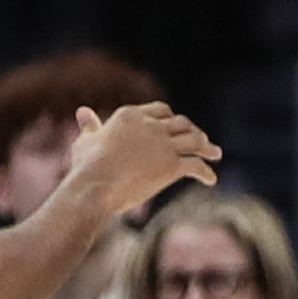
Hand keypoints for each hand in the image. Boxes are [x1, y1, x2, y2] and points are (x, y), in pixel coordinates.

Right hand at [65, 103, 218, 214]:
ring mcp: (163, 144)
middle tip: (201, 140)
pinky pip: (196, 166)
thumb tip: (82, 110)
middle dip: (193, 130)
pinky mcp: (171, 165)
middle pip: (182, 123)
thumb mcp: (85, 142)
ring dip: (207, 147)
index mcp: (130, 116)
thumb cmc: (84, 169)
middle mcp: (151, 126)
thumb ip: (89, 126)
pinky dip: (206, 172)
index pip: (161, 110)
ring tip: (215, 154)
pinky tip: (211, 180)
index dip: (171, 118)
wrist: (91, 188)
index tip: (177, 125)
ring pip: (195, 140)